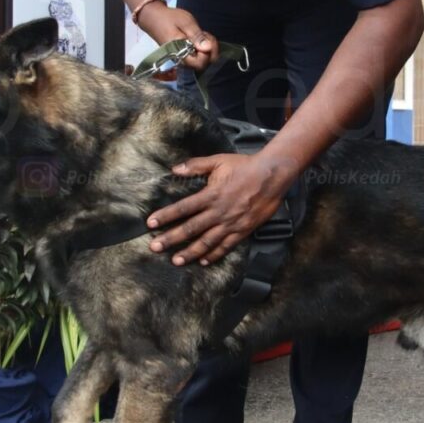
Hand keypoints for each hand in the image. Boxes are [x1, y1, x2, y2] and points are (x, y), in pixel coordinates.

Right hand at [138, 5, 216, 72]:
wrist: (153, 18)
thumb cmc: (168, 18)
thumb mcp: (185, 22)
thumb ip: (197, 36)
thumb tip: (208, 48)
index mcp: (181, 53)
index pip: (200, 64)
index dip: (208, 53)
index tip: (207, 38)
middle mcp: (181, 60)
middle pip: (203, 65)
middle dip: (210, 50)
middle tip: (205, 34)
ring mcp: (182, 58)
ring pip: (201, 61)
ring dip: (206, 48)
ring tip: (201, 34)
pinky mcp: (183, 55)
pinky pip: (196, 56)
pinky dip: (201, 48)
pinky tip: (198, 37)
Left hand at [147, 152, 299, 265]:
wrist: (272, 175)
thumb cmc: (245, 166)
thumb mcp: (219, 161)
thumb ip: (196, 166)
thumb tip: (175, 169)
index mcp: (211, 195)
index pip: (183, 208)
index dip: (166, 216)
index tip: (151, 224)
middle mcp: (219, 212)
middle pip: (191, 228)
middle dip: (171, 239)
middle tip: (155, 248)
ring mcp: (231, 223)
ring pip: (207, 242)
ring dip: (190, 252)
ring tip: (175, 261)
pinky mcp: (243, 230)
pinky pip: (226, 246)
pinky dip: (214, 255)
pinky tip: (203, 261)